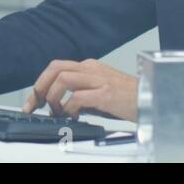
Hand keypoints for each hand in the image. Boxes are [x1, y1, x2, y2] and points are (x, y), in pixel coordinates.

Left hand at [22, 59, 137, 121]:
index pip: (56, 67)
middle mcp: (92, 69)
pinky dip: (70, 108)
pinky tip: (74, 117)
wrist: (151, 98)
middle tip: (36, 105)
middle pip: (55, 68)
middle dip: (40, 87)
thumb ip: (81, 93)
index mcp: (89, 67)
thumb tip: (61, 105)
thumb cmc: (128, 97)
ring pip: (62, 79)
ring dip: (53, 97)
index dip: (39, 84)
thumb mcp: (99, 90)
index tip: (32, 101)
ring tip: (58, 112)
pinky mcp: (105, 93)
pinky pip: (77, 97)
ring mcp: (98, 79)